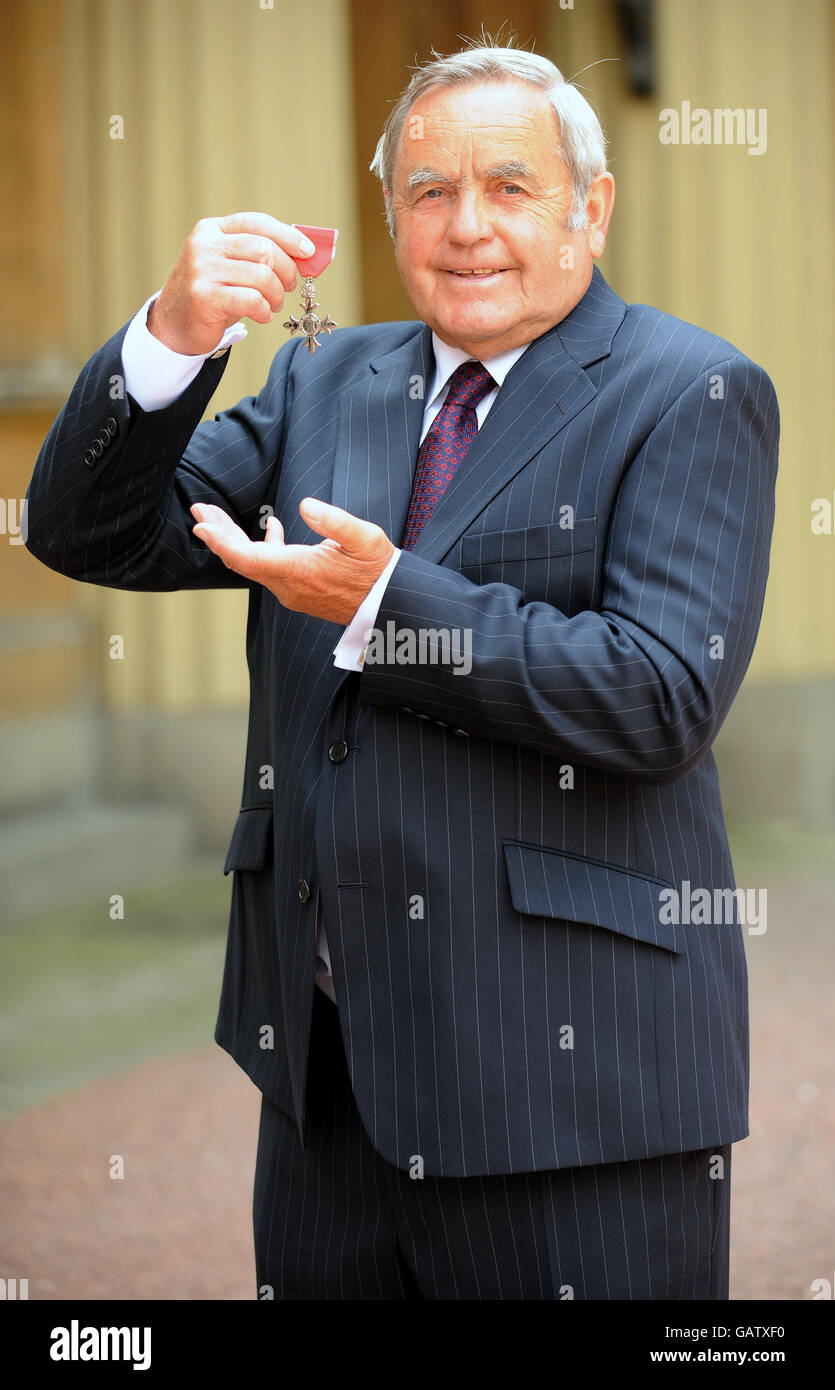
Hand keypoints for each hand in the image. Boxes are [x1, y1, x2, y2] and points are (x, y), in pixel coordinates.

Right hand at [148, 213, 315, 355]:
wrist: (173, 324)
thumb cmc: (211, 294)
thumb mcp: (231, 266)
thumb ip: (258, 254)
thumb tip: (304, 251)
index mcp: (212, 229)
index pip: (257, 223)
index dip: (287, 236)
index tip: (308, 251)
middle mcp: (205, 244)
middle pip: (264, 249)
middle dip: (286, 270)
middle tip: (289, 287)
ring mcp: (203, 270)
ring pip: (262, 276)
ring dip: (276, 295)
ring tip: (273, 304)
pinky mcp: (205, 296)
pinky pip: (252, 300)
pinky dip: (264, 311)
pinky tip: (262, 315)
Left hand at [190, 499, 395, 624]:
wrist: (390, 605)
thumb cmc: (380, 571)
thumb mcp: (366, 539)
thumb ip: (335, 521)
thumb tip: (306, 505)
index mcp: (299, 571)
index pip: (248, 558)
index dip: (221, 541)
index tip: (201, 525)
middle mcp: (288, 586)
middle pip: (242, 559)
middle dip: (218, 533)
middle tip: (199, 509)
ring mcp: (291, 591)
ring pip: (253, 564)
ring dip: (234, 539)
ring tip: (216, 515)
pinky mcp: (298, 590)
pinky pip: (269, 568)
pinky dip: (260, 547)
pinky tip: (268, 529)